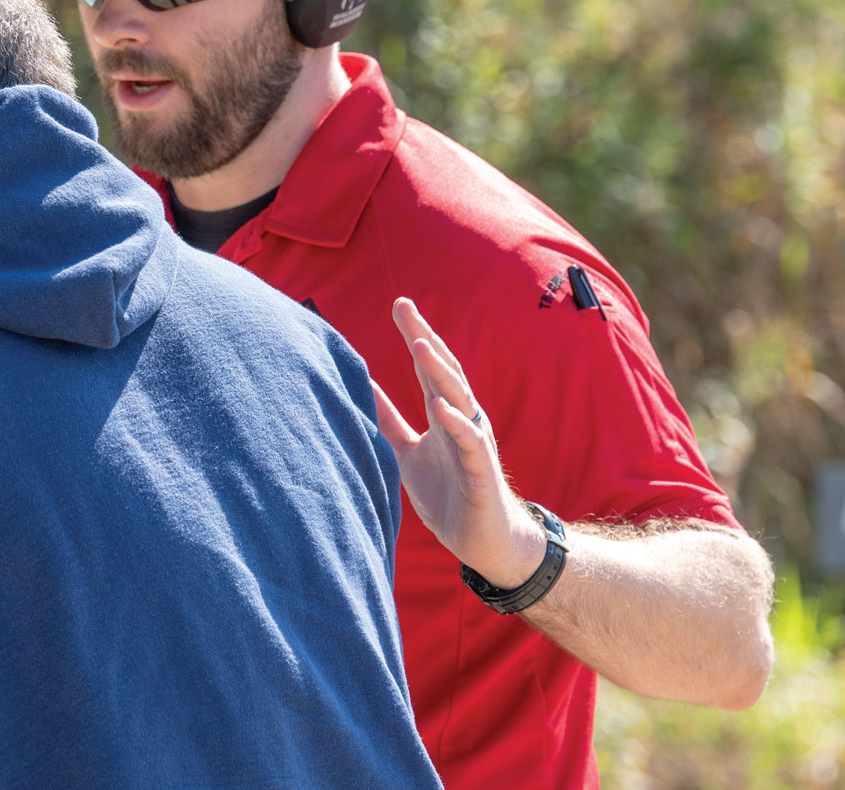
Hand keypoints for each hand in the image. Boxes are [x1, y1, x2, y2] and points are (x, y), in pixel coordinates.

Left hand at [374, 297, 545, 587]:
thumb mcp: (407, 453)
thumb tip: (360, 389)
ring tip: (420, 344)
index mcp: (443, 414)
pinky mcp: (481, 471)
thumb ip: (388, 421)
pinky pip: (471, 443)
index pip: (429, 366)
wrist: (484, 541)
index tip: (400, 304)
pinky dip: (458, 423)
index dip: (415, 334)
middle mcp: (461, 420)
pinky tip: (441, 407)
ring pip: (459, 399)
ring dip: (440, 372)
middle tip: (405, 307)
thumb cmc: (448, 494)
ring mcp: (473, 443)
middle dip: (425, 338)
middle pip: (444, 371)